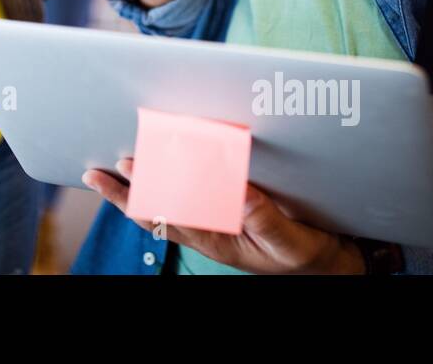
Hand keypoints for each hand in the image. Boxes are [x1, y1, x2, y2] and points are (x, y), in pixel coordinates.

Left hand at [83, 158, 365, 273]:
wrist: (332, 264)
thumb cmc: (308, 253)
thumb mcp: (291, 241)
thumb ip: (265, 218)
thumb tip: (238, 190)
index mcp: (219, 237)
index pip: (169, 214)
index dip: (143, 192)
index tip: (122, 170)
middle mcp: (210, 228)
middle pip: (159, 208)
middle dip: (128, 189)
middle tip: (99, 169)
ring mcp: (216, 221)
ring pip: (168, 204)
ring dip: (140, 186)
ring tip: (111, 170)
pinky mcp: (229, 212)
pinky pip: (189, 198)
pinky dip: (167, 184)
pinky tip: (154, 170)